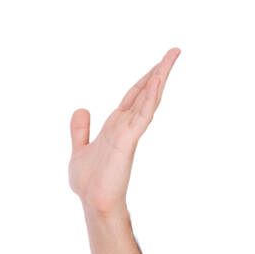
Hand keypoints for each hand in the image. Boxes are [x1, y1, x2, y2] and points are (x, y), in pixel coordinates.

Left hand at [69, 47, 178, 215]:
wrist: (93, 202)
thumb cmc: (89, 183)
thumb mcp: (79, 150)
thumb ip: (80, 130)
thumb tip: (81, 109)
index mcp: (116, 125)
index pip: (134, 95)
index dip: (146, 78)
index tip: (159, 62)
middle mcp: (124, 125)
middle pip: (145, 92)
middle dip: (158, 71)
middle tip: (175, 51)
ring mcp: (128, 133)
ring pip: (147, 100)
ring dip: (158, 78)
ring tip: (171, 58)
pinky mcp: (127, 142)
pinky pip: (141, 116)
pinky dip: (149, 100)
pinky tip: (156, 83)